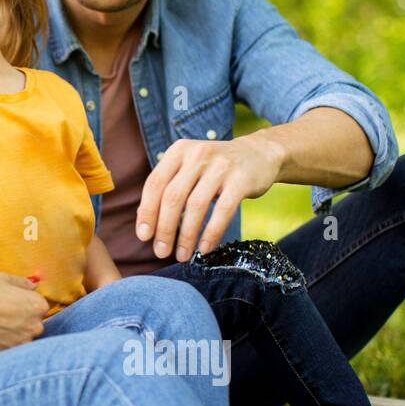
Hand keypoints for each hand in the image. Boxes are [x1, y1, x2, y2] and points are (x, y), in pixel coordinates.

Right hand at [0, 273, 47, 357]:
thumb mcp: (3, 279)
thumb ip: (23, 284)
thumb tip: (33, 287)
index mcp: (37, 306)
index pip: (39, 307)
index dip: (24, 304)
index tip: (10, 303)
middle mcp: (35, 327)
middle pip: (33, 325)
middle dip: (20, 321)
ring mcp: (21, 345)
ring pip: (20, 339)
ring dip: (10, 335)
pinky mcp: (6, 357)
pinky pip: (7, 350)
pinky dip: (0, 344)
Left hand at [136, 134, 282, 260]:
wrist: (260, 154)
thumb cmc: (216, 169)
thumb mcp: (190, 167)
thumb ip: (169, 187)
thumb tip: (146, 224)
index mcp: (179, 151)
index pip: (155, 183)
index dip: (147, 212)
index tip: (144, 236)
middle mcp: (197, 155)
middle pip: (173, 197)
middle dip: (164, 229)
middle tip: (161, 252)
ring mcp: (221, 166)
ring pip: (196, 206)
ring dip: (186, 235)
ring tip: (182, 255)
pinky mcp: (241, 179)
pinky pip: (223, 210)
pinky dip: (211, 232)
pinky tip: (204, 248)